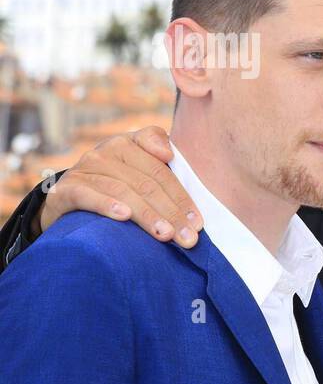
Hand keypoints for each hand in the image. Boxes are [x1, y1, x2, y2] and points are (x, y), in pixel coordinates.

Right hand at [37, 126, 203, 246]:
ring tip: (166, 235)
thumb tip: (168, 153)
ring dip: (147, 215)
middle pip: (146, 184)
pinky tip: (123, 217)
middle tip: (188, 238)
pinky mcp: (64, 190)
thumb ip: (160, 164)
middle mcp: (104, 153)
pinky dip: (106, 205)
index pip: (161, 171)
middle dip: (171, 213)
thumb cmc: (114, 188)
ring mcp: (82, 170)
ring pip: (122, 191)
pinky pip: (87, 195)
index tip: (197, 223)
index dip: (181, 197)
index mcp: (128, 145)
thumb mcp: (138, 173)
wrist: (66, 202)